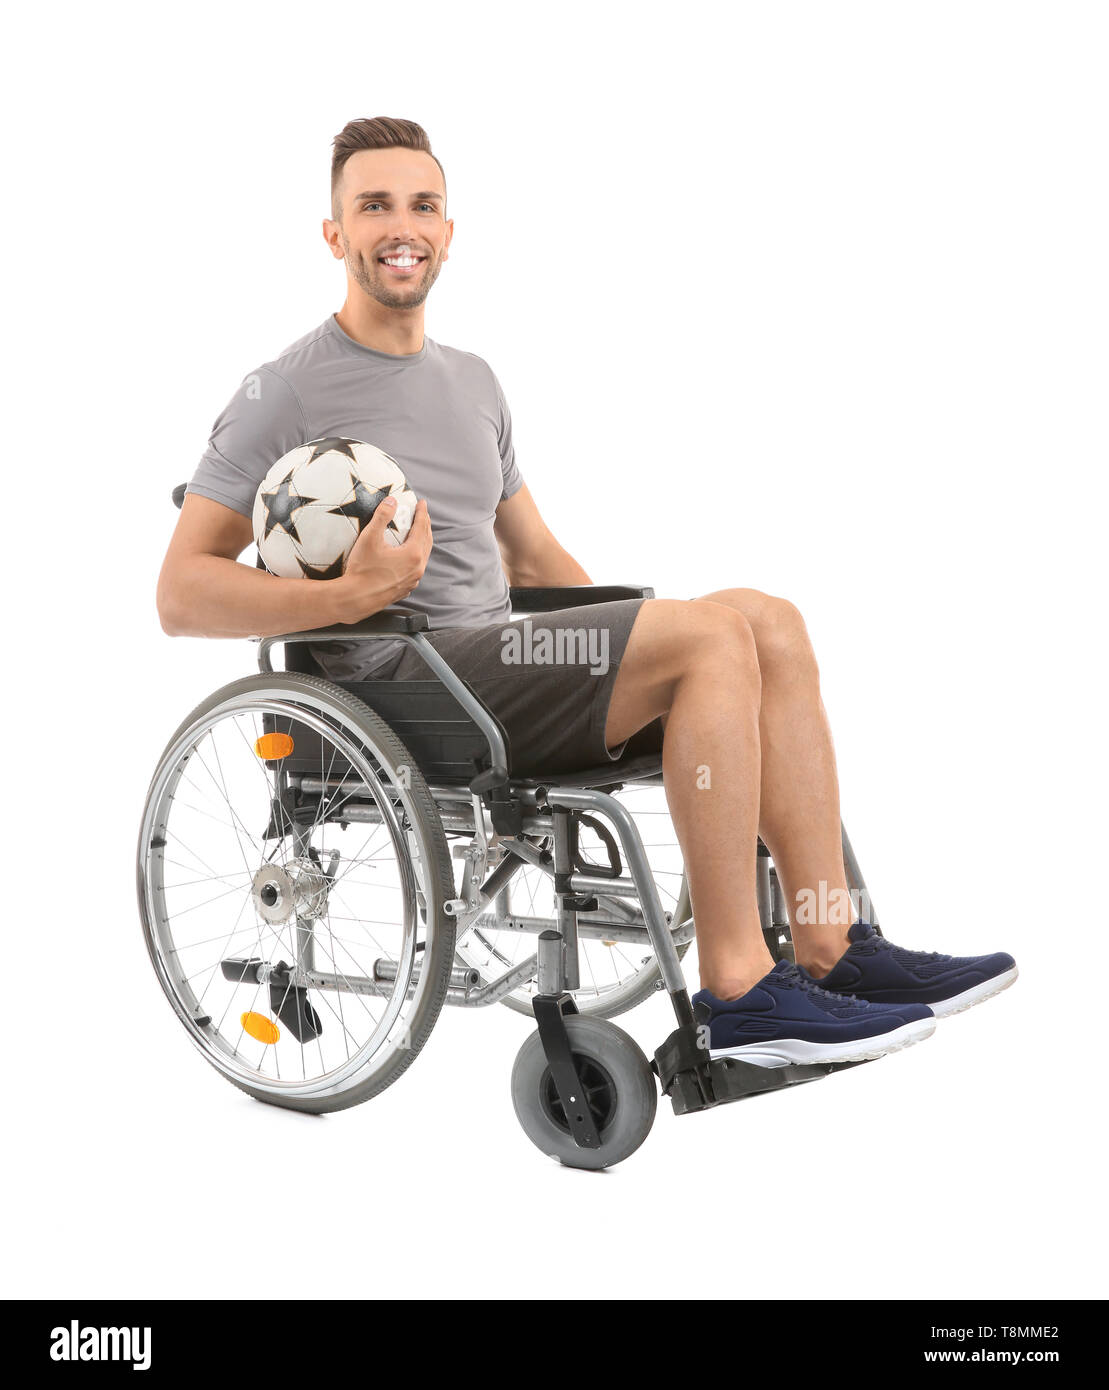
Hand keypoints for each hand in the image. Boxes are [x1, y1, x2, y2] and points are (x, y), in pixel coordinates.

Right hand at [335, 496, 431, 621]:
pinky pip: (415, 570)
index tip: (422, 503)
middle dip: (425, 526)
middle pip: (426, 542)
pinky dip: (415, 558)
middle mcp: (417, 568)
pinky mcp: (404, 589)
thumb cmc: (362, 570)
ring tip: (418, 534)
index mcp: (413, 554)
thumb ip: (382, 516)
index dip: (422, 513)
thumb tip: (391, 501)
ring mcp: (412, 580)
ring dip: (422, 543)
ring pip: (422, 557)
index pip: (422, 528)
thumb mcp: (370, 538)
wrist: (355, 599)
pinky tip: (408, 557)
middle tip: (422, 515)